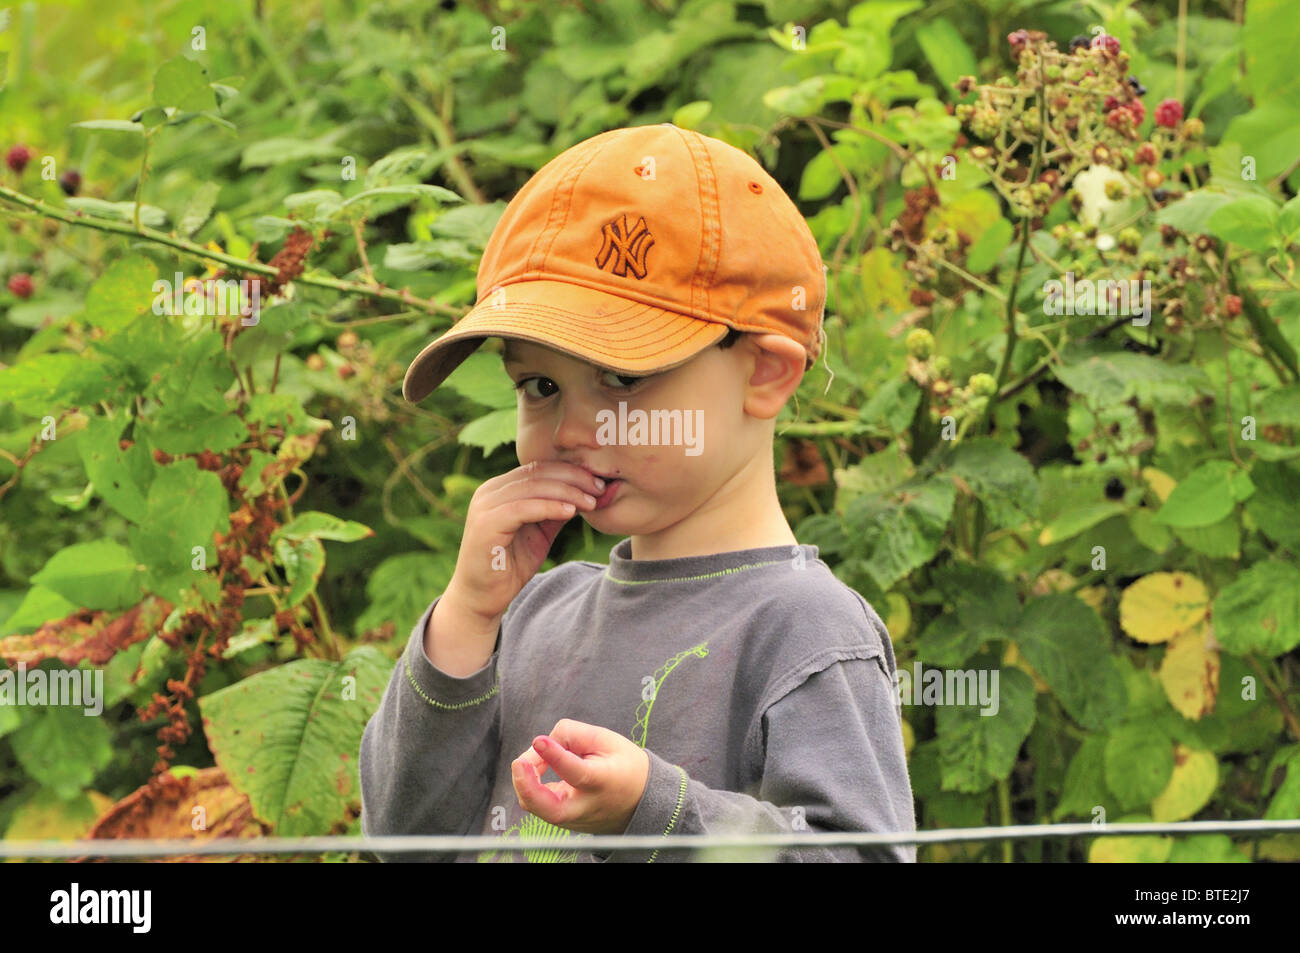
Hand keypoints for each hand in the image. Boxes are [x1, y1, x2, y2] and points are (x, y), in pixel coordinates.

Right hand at [445, 461, 604, 621]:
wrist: (482, 598)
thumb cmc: (510, 565)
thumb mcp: (540, 533)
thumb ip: (556, 511)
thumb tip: (586, 493)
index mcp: (499, 488)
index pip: (539, 468)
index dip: (571, 471)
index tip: (598, 483)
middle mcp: (489, 491)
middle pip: (537, 473)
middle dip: (573, 478)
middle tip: (600, 489)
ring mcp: (485, 506)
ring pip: (533, 487)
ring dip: (567, 492)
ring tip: (591, 502)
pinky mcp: (485, 524)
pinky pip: (523, 508)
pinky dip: (550, 507)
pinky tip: (571, 512)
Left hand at [511, 719, 650, 834]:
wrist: (640, 799)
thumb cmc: (624, 765)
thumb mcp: (607, 740)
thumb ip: (573, 735)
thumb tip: (541, 743)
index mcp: (603, 781)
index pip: (575, 772)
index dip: (555, 756)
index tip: (539, 741)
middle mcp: (586, 806)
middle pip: (549, 808)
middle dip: (526, 786)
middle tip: (520, 762)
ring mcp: (573, 819)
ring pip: (536, 807)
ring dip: (526, 780)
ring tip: (535, 758)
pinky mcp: (563, 822)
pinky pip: (538, 805)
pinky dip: (531, 785)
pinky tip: (537, 769)